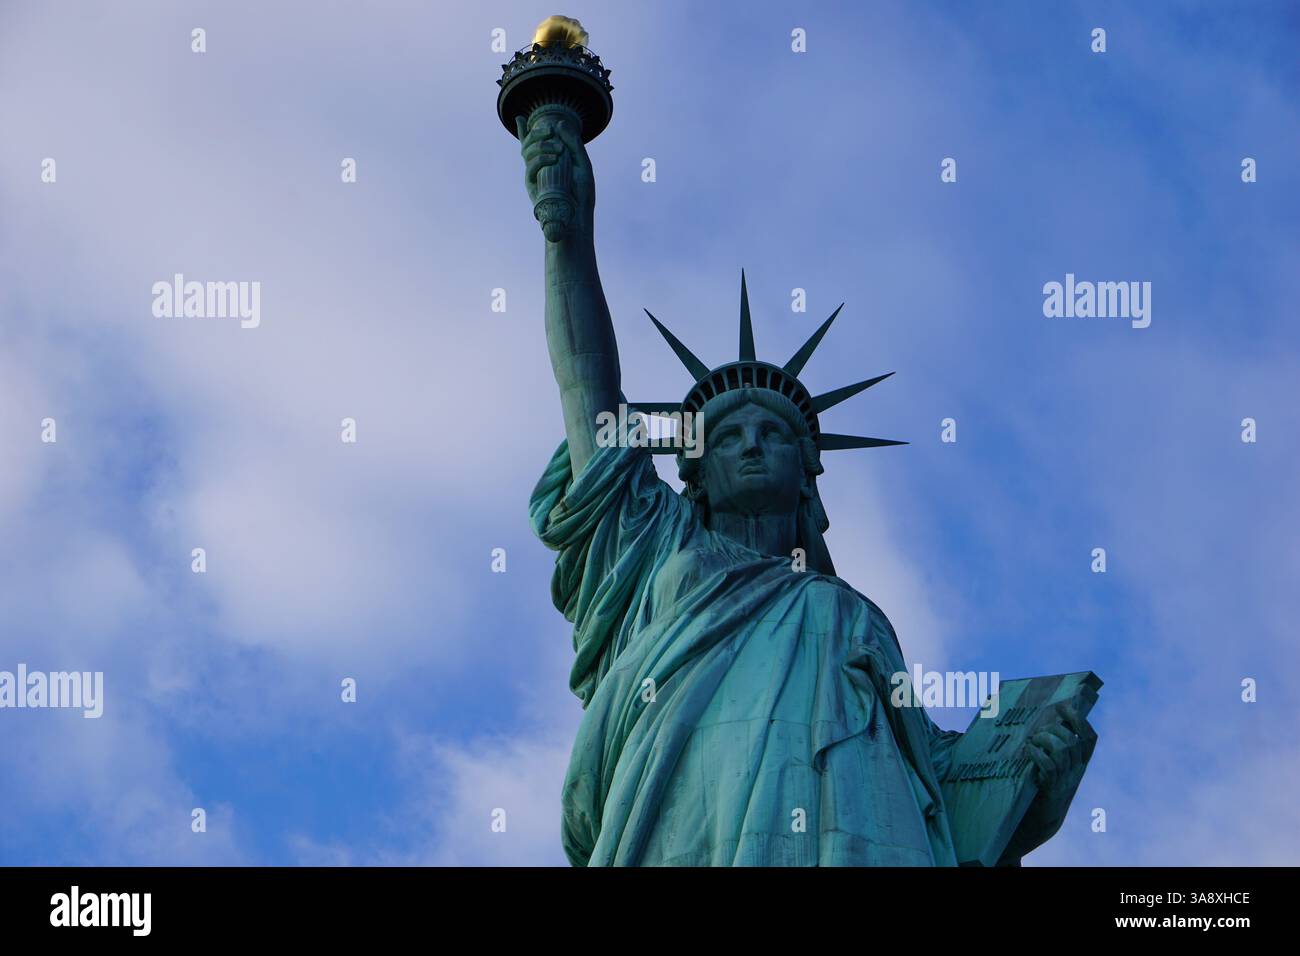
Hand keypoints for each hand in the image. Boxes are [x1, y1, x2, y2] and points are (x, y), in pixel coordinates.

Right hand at [516, 113, 594, 234]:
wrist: (578, 218)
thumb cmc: (582, 194)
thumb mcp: (582, 164)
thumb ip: (573, 144)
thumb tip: (559, 123)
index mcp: (550, 161)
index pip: (534, 144)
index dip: (523, 132)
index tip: (519, 118)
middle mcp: (539, 168)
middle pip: (528, 145)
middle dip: (536, 133)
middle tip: (549, 130)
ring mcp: (534, 176)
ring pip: (526, 153)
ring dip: (540, 145)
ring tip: (557, 149)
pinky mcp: (532, 187)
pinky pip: (530, 168)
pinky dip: (540, 159)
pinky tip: (553, 158)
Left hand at [998, 701, 1097, 862]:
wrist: (1038, 823)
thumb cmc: (1040, 789)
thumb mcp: (1051, 768)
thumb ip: (1050, 749)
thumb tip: (1037, 723)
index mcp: (1079, 764)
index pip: (1090, 739)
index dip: (1079, 720)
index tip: (1064, 706)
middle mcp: (1076, 772)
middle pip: (1074, 742)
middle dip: (1056, 730)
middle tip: (1039, 731)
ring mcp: (1065, 782)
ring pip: (1063, 751)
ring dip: (1046, 740)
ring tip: (1032, 740)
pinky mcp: (1051, 791)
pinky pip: (1049, 767)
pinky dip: (1038, 754)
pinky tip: (1028, 751)